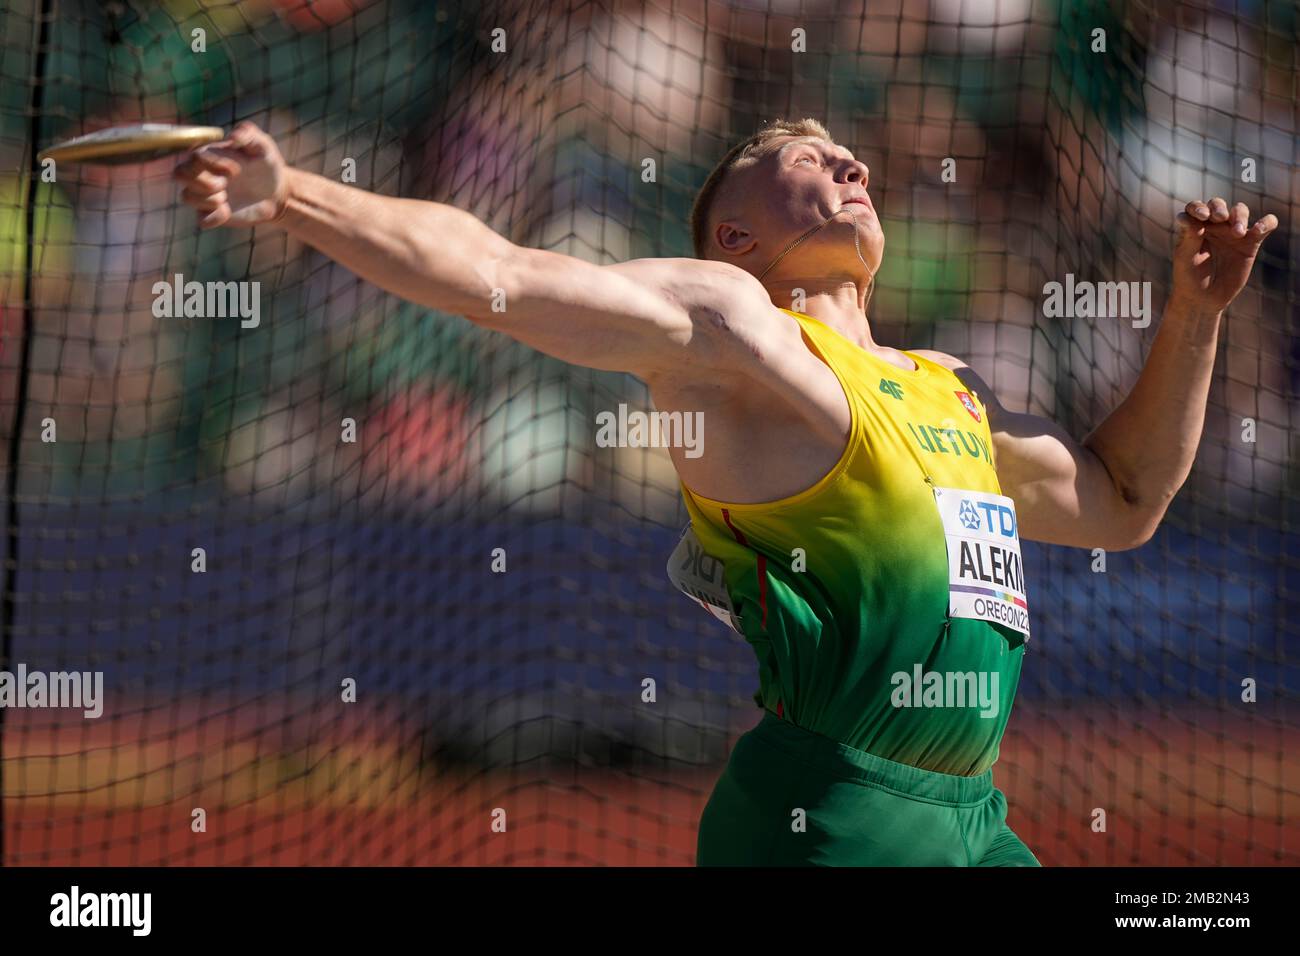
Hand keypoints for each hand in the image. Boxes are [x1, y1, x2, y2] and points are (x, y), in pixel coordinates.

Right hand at [173, 121, 288, 228]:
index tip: (236, 171)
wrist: (277, 191)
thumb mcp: (263, 145)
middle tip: (224, 184)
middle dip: (200, 181)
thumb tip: (233, 136)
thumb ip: (249, 134)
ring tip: (226, 198)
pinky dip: (213, 218)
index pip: (194, 157)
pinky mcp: (215, 214)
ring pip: (186, 197)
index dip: (212, 164)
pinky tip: (228, 212)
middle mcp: (203, 174)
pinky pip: (201, 220)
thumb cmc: (266, 163)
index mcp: (209, 155)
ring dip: (206, 199)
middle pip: (179, 174)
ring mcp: (207, 195)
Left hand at [1171, 199, 1276, 312]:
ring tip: (1237, 233)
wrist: (1204, 298)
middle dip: (1219, 207)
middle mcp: (1213, 225)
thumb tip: (1196, 219)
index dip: (1198, 207)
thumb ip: (1189, 237)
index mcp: (1194, 226)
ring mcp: (1233, 232)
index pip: (1195, 208)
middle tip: (1220, 217)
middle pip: (1218, 205)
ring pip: (1240, 210)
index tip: (1201, 217)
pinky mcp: (1251, 242)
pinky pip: (1266, 225)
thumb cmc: (1189, 277)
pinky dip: (1266, 222)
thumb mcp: (1185, 258)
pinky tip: (1259, 229)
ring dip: (1240, 216)